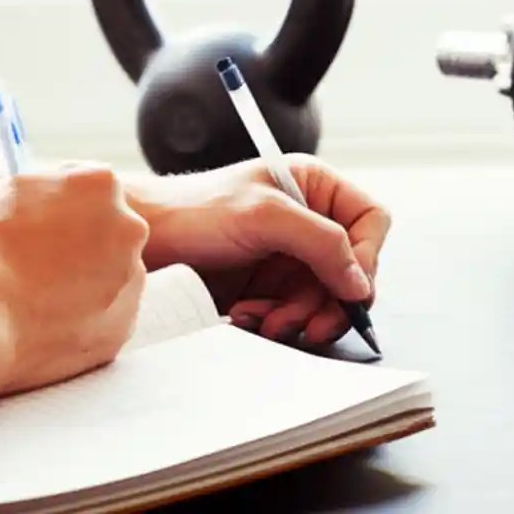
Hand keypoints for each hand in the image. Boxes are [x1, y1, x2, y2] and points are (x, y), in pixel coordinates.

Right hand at [0, 164, 148, 398]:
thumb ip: (0, 195)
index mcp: (98, 185)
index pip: (88, 181)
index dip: (60, 197)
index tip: (41, 213)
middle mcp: (128, 229)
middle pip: (109, 228)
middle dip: (79, 239)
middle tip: (37, 257)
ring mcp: (130, 281)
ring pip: (109, 275)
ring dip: (81, 282)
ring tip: (31, 298)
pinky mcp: (123, 328)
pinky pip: (104, 317)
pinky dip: (80, 321)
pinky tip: (41, 326)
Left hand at [128, 155, 390, 348]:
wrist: (142, 242)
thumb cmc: (194, 212)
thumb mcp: (264, 216)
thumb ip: (321, 242)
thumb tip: (360, 283)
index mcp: (314, 187)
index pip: (370, 221)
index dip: (367, 256)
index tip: (348, 285)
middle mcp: (308, 221)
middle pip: (352, 270)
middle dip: (330, 301)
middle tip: (312, 326)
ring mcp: (290, 256)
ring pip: (325, 299)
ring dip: (300, 317)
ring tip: (267, 322)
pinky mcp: (269, 288)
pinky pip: (295, 314)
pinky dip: (277, 321)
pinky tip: (248, 317)